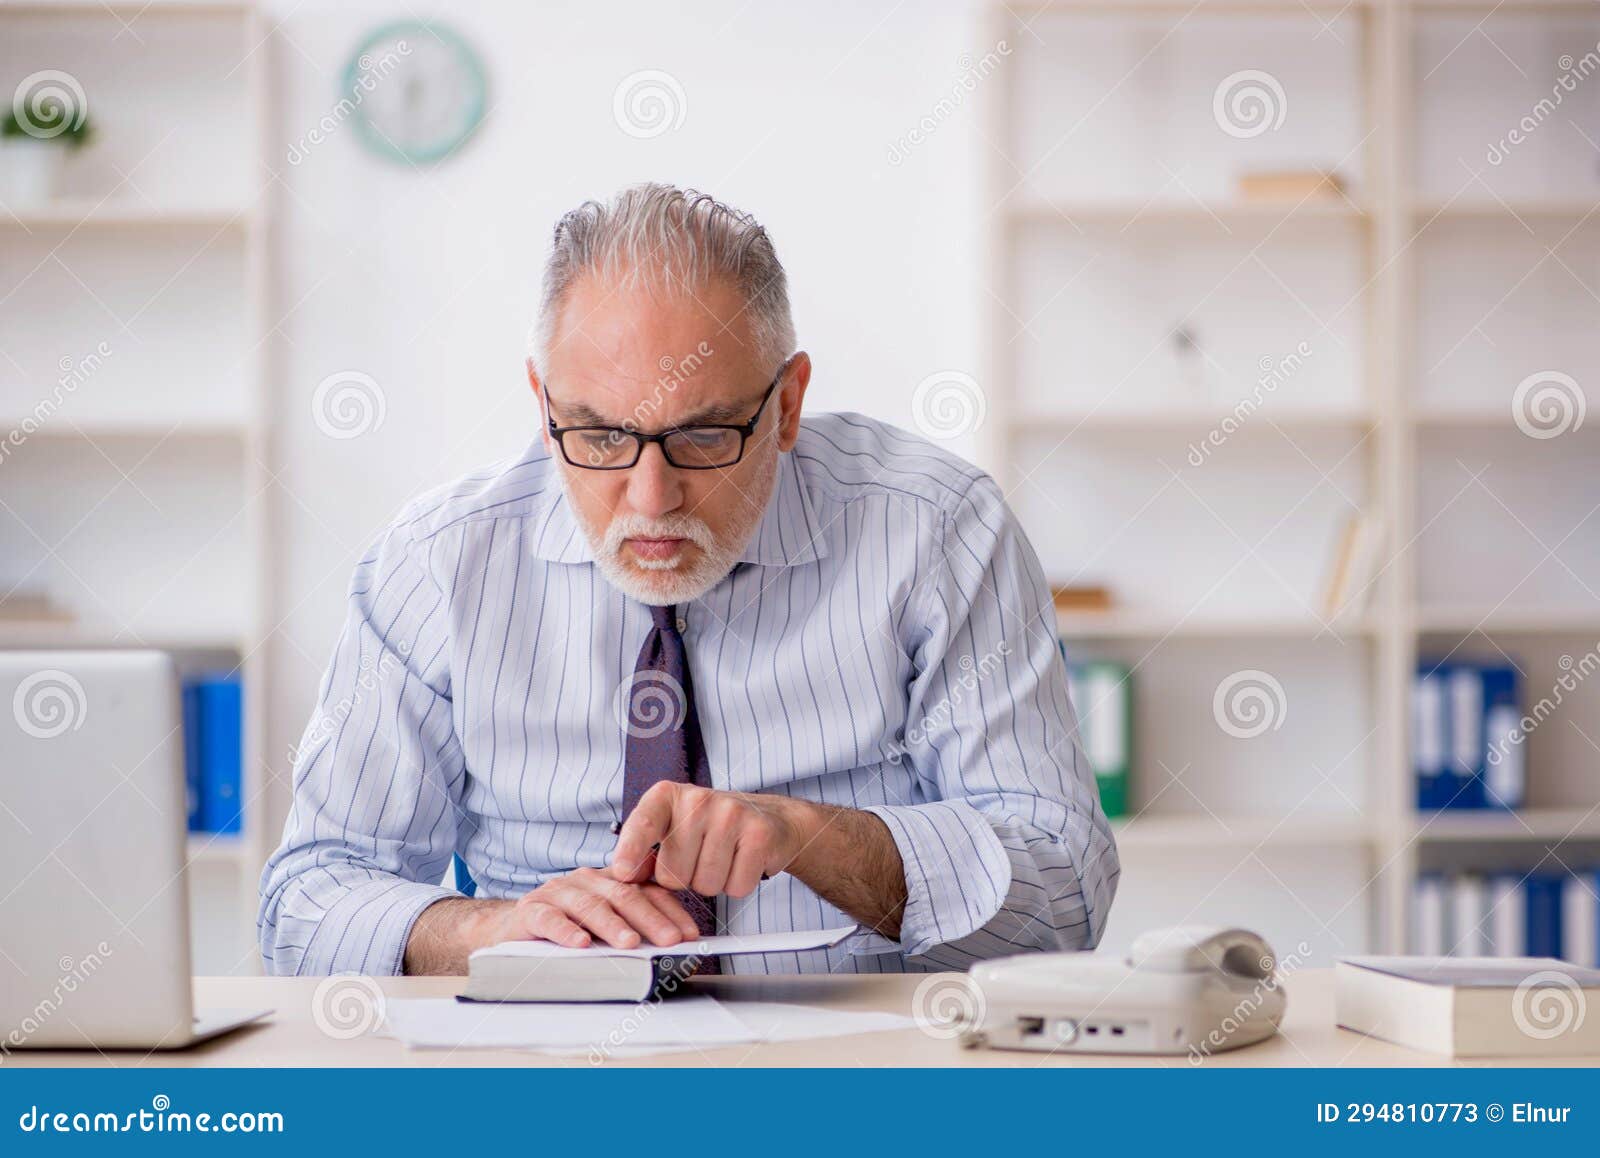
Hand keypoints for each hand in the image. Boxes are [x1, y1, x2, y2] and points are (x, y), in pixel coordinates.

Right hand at [482, 866, 700, 950]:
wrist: (508, 930)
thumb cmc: (563, 930)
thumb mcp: (603, 926)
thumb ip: (633, 927)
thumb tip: (674, 944)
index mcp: (608, 881)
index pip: (647, 890)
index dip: (670, 911)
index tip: (689, 933)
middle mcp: (585, 881)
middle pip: (623, 896)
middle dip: (650, 919)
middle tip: (669, 940)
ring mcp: (557, 893)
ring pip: (590, 906)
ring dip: (612, 925)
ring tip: (630, 943)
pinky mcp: (531, 911)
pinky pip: (550, 919)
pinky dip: (566, 931)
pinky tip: (579, 944)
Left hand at [610, 783, 818, 897]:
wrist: (771, 818)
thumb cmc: (711, 829)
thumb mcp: (672, 830)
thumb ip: (645, 853)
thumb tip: (624, 876)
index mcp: (667, 796)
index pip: (643, 823)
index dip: (631, 850)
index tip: (622, 872)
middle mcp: (698, 799)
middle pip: (673, 873)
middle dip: (684, 879)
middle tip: (701, 858)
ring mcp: (731, 813)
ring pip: (705, 885)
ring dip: (713, 884)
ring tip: (723, 859)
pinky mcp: (759, 834)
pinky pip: (737, 886)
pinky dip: (739, 885)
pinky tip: (743, 862)